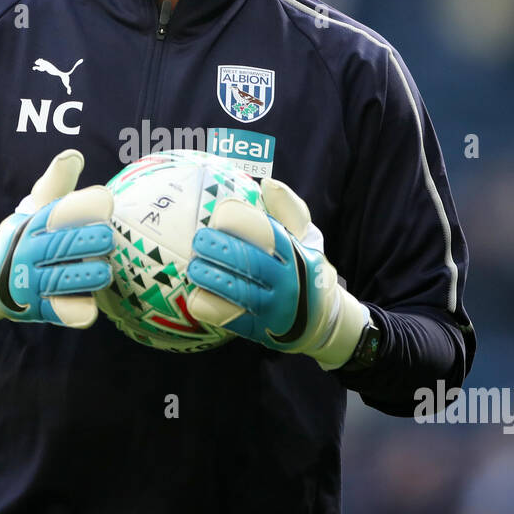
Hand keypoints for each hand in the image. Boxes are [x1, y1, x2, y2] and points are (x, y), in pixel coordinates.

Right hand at [0, 149, 113, 327]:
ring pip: (65, 280)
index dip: (85, 205)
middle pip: (64, 244)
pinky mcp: (40, 309)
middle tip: (108, 237)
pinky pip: (65, 312)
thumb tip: (73, 155)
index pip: (59, 211)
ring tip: (103, 270)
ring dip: (89, 275)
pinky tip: (90, 306)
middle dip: (92, 240)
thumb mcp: (37, 205)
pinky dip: (78, 310)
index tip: (105, 202)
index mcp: (32, 222)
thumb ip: (57, 182)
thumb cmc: (29, 235)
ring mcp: (32, 283)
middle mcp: (28, 252)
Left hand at [185, 178, 367, 368]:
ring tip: (194, 268)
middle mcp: (288, 281)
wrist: (319, 320)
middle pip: (250, 262)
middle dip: (219, 249)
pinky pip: (231, 319)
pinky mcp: (260, 330)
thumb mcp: (305, 237)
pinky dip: (211, 306)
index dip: (240, 222)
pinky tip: (196, 296)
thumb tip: (268, 183)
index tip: (219, 215)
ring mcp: (275, 309)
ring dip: (211, 278)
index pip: (268, 233)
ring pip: (238, 291)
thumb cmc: (302, 268)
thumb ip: (288, 209)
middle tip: (199, 240)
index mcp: (297, 254)